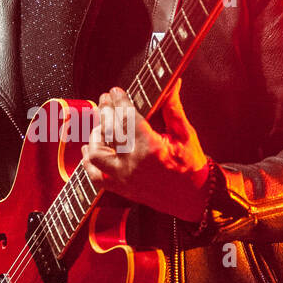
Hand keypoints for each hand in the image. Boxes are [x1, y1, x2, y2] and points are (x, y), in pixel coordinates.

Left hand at [81, 80, 209, 220]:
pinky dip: (88, 162)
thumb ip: (173, 108)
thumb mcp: (185, 134)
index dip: (119, 101)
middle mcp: (133, 164)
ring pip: (95, 154)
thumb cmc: (191, 166)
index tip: (115, 91)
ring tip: (102, 126)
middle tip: (105, 100)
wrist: (193, 198)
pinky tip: (90, 149)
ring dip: (96, 137)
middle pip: (108, 131)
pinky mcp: (121, 189)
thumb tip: (172, 84)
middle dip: (105, 111)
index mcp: (151, 147)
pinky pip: (95, 177)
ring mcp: (124, 178)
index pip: (126, 117)